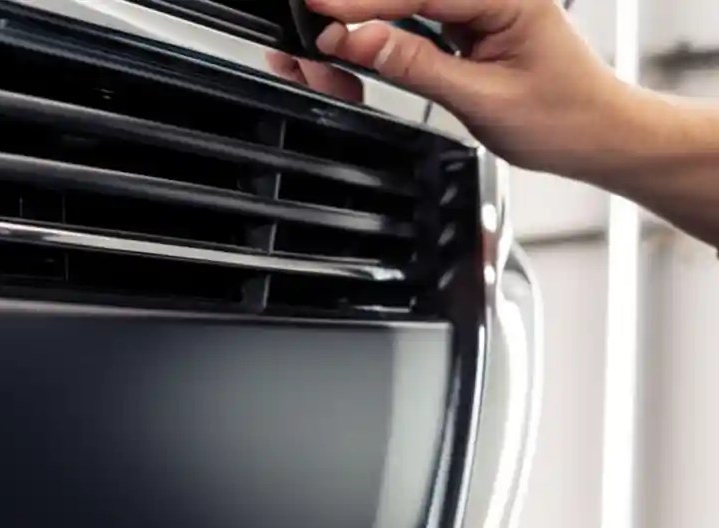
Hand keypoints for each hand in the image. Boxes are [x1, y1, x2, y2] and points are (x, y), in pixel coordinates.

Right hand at [304, 0, 631, 178]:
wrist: (600, 135)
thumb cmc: (563, 117)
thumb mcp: (482, 98)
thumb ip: (416, 66)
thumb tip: (358, 40)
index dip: (362, 2)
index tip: (316, 11)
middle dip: (354, 11)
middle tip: (305, 27)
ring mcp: (478, 7)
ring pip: (404, 6)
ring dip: (360, 25)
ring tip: (316, 45)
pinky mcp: (466, 25)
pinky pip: (412, 23)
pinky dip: (377, 37)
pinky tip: (347, 50)